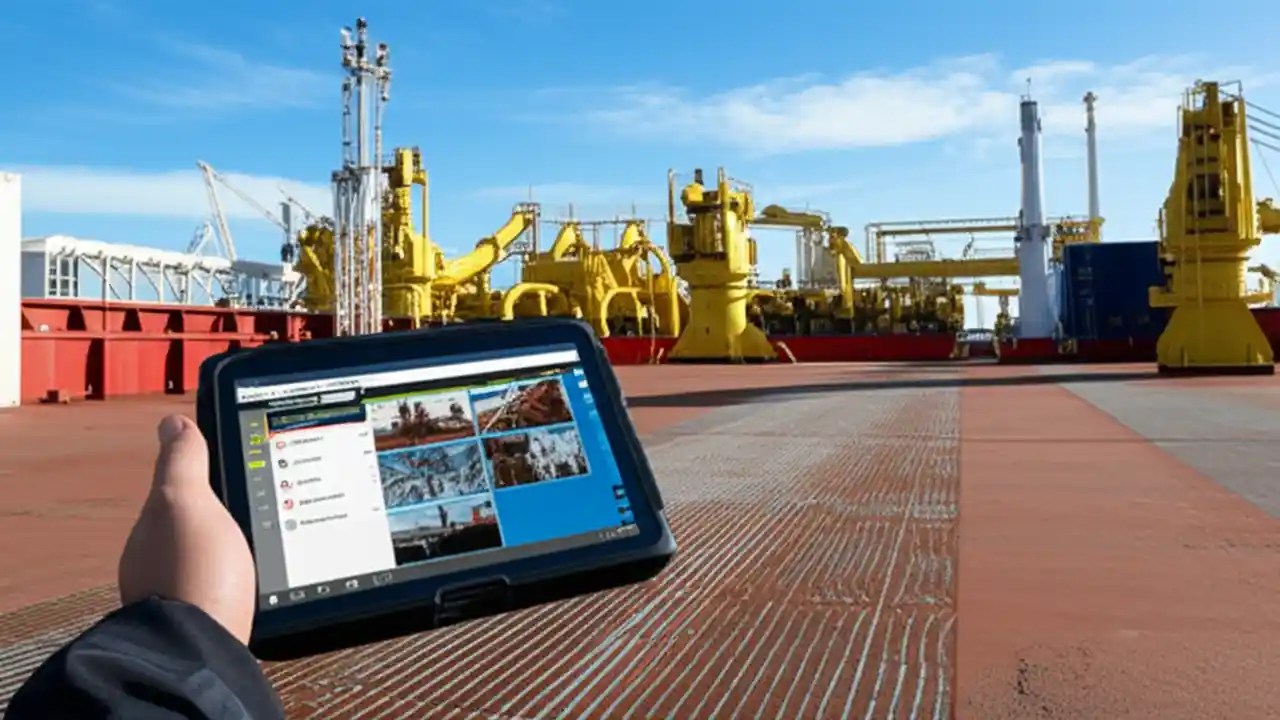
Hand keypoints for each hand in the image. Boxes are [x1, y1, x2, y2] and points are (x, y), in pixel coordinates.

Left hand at [118, 414, 256, 643]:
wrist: (201, 650)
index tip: (242, 475)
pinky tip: (256, 583)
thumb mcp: (186, 501)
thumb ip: (181, 462)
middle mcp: (159, 564)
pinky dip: (239, 583)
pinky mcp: (206, 623)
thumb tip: (173, 422)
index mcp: (153, 530)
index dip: (209, 481)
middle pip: (197, 528)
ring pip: (212, 561)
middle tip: (263, 510)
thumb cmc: (193, 573)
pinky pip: (225, 591)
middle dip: (224, 519)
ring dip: (233, 554)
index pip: (180, 492)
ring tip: (266, 546)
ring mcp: (181, 596)